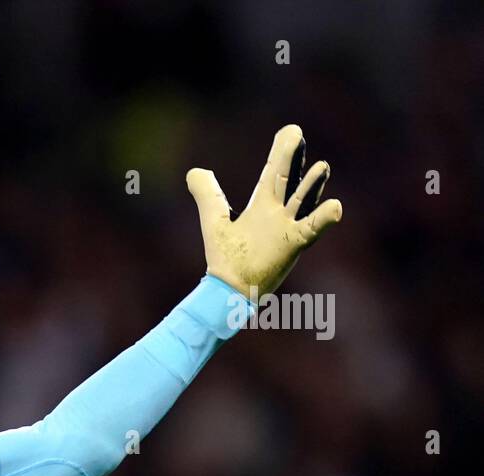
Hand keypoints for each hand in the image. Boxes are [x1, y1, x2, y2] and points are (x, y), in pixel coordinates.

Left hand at [187, 124, 341, 299]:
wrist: (228, 289)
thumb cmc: (225, 257)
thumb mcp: (213, 219)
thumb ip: (207, 194)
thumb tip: (195, 170)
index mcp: (263, 205)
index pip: (275, 172)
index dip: (283, 151)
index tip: (292, 131)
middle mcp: (279, 213)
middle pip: (290, 180)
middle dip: (295, 158)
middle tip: (297, 134)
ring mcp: (289, 228)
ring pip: (305, 201)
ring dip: (313, 185)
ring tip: (322, 166)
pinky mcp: (294, 245)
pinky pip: (313, 229)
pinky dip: (324, 218)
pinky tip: (335, 206)